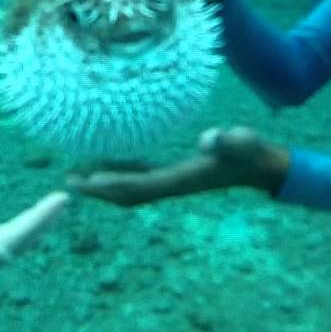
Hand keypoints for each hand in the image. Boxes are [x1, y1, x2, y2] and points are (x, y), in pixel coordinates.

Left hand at [67, 127, 288, 206]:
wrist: (262, 167)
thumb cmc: (252, 152)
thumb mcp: (242, 142)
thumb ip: (226, 140)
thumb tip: (206, 138)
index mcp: (183, 179)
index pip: (143, 185)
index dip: (116, 182)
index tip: (90, 179)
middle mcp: (172, 185)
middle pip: (128, 193)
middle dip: (98, 190)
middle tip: (68, 181)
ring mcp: (172, 182)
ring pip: (130, 189)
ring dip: (103, 185)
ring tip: (75, 176)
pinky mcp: (173, 174)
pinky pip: (139, 178)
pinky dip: (119, 174)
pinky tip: (105, 163)